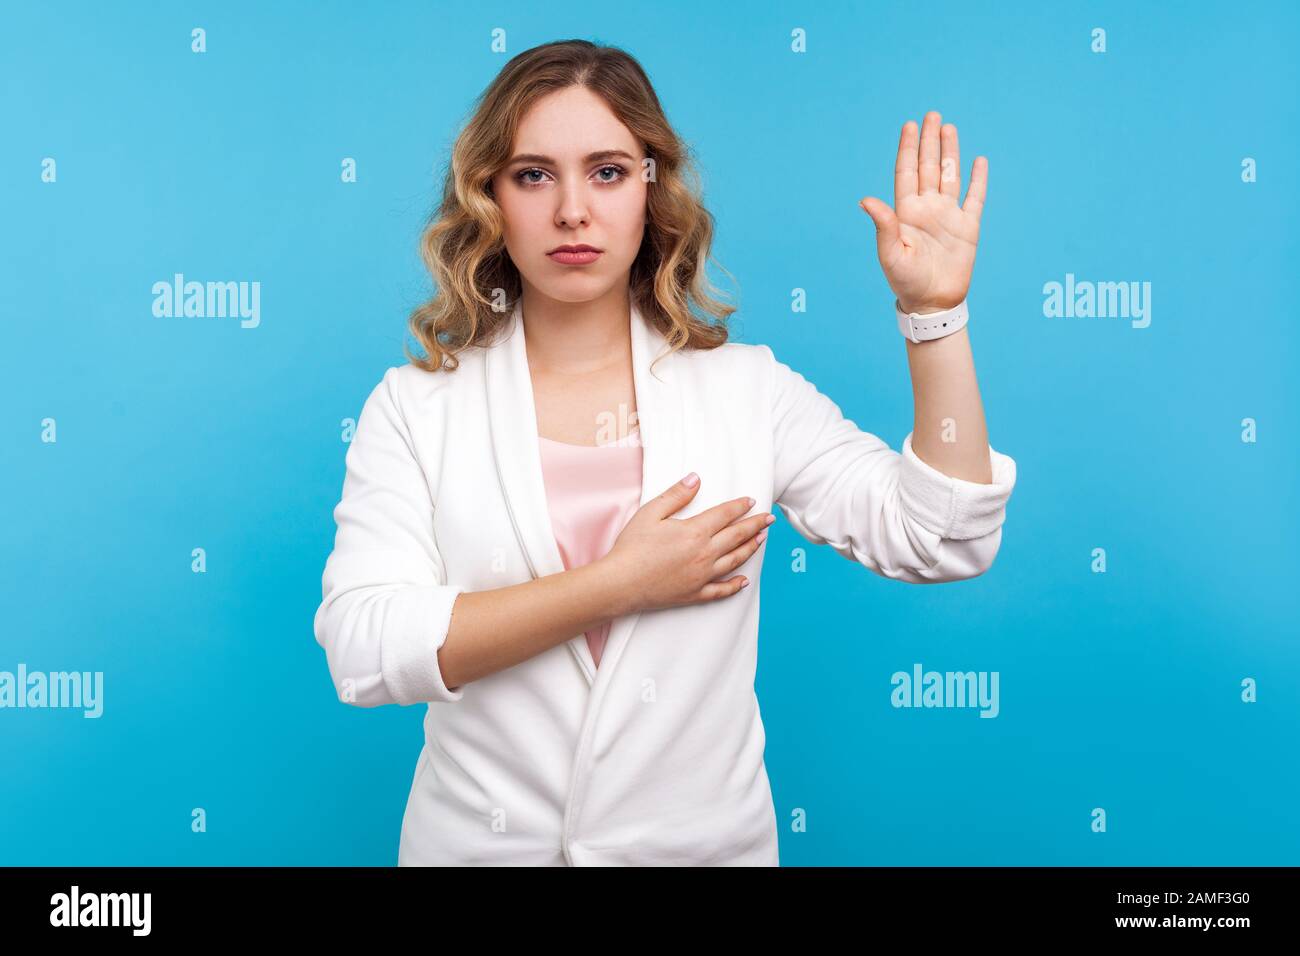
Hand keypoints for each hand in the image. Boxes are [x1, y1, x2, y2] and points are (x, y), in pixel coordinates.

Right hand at [600, 475, 772, 612]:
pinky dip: (735, 585)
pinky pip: (722, 590)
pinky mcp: (696, 594)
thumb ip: (676, 495)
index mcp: (695, 532)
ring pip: (735, 560)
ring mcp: (703, 576)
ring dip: (751, 548)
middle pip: (737, 536)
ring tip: (762, 540)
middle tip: (769, 519)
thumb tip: (696, 479)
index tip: (751, 501)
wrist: (621, 583)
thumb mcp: (651, 513)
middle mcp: (705, 554)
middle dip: (755, 525)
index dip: (740, 506)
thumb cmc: (632, 547)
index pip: (726, 515)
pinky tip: (744, 581)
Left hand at [859, 111, 986, 314]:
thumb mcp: (890, 253)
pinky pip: (975, 197)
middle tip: (931, 115)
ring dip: (949, 152)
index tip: (908, 125)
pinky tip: (978, 161)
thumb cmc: (906, 281)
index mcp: (906, 212)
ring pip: (949, 175)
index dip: (907, 149)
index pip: (907, 172)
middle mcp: (926, 208)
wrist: (932, 302)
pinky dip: (977, 179)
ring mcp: (948, 215)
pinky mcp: (968, 226)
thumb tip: (865, 199)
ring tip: (948, 128)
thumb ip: (883, 224)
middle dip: (928, 141)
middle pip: (928, 167)